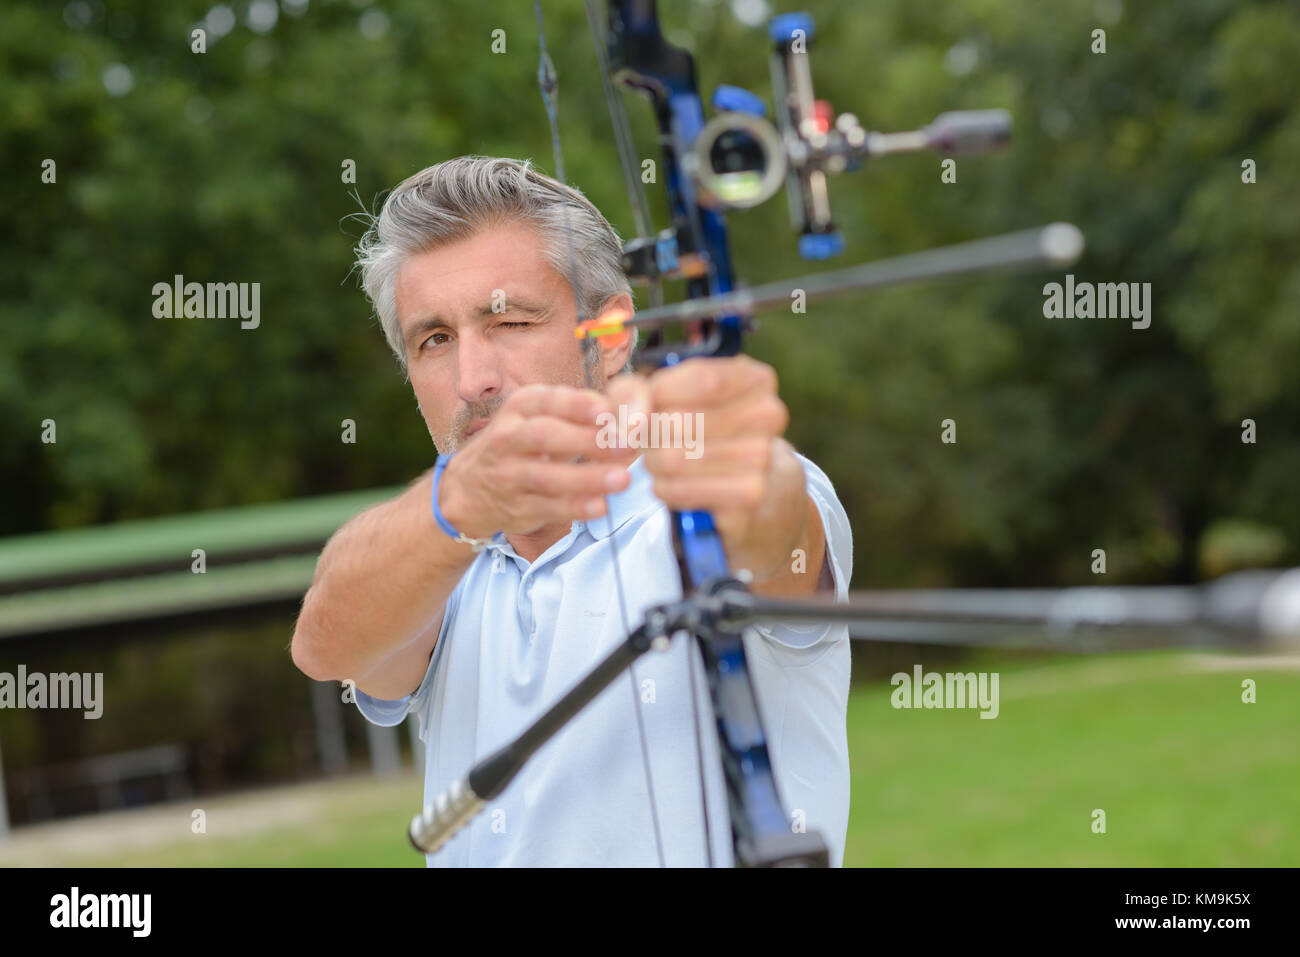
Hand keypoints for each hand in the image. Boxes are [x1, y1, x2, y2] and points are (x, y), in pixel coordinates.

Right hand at [437, 384, 636, 537]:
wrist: (468, 489)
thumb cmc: (520, 445)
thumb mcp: (538, 418)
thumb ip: (581, 417)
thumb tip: (632, 416)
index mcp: (519, 408)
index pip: (544, 401)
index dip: (575, 405)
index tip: (606, 410)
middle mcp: (508, 438)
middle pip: (545, 436)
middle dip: (587, 440)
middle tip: (625, 444)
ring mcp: (508, 475)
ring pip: (546, 476)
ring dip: (586, 477)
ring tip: (621, 479)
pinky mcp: (515, 507)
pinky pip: (547, 507)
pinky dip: (574, 507)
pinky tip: (600, 506)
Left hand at [607, 355, 804, 582]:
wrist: (740, 483)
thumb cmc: (696, 427)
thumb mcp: (661, 395)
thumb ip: (634, 392)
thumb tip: (633, 421)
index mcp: (754, 378)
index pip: (702, 378)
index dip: (661, 394)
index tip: (650, 404)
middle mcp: (768, 414)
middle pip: (680, 420)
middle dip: (650, 433)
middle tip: (654, 439)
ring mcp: (762, 457)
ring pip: (674, 458)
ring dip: (654, 463)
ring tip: (663, 461)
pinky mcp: (748, 495)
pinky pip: (681, 490)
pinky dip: (665, 488)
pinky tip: (674, 483)